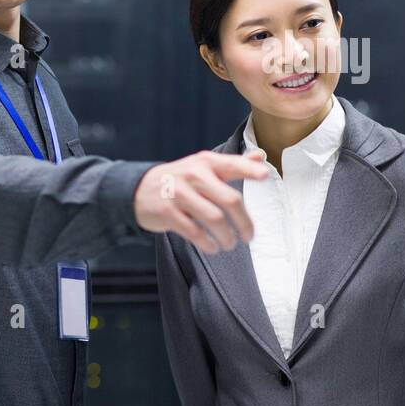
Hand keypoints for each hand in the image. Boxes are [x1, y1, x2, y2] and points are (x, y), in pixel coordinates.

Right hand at [133, 150, 269, 253]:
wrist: (139, 189)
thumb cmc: (179, 179)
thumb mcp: (202, 166)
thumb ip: (232, 164)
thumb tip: (261, 157)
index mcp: (205, 163)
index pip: (232, 165)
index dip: (250, 171)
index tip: (266, 177)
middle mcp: (193, 175)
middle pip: (229, 200)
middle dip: (244, 223)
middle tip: (249, 236)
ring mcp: (179, 194)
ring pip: (215, 219)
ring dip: (227, 237)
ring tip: (230, 244)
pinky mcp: (167, 212)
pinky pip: (194, 232)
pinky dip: (207, 243)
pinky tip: (212, 247)